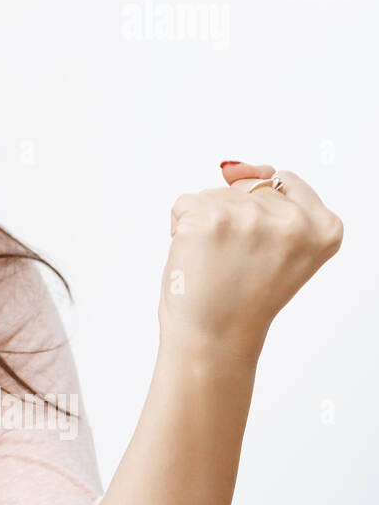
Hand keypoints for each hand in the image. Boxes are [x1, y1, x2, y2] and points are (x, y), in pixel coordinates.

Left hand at [158, 161, 342, 362]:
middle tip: (235, 263)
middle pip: (246, 187)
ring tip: (216, 264)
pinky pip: (184, 204)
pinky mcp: (208, 218)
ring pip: (213, 195)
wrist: (214, 338)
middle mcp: (293, 220)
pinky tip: (195, 259)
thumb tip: (232, 165)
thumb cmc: (242, 295)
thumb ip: (270, 197)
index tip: (260, 249)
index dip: (260, 214)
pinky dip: (180, 228)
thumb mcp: (278, 244)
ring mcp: (250, 217)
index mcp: (325, 227)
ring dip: (205, 225)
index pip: (283, 182)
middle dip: (231, 219)